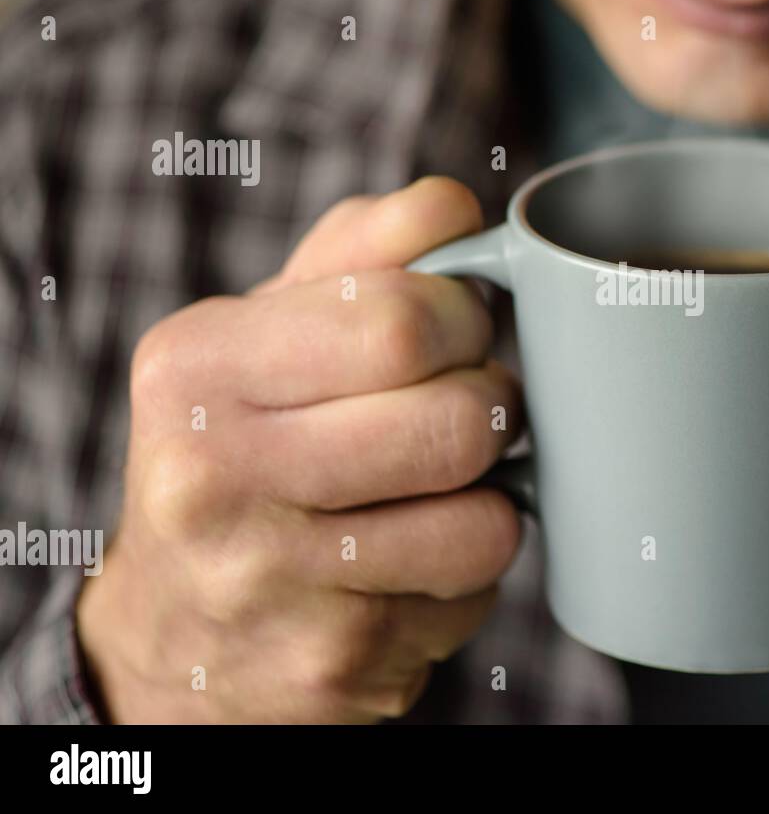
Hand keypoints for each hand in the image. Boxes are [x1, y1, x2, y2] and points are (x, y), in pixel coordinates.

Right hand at [78, 177, 522, 721]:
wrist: (173, 625)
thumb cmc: (240, 445)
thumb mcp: (264, 332)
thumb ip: (360, 252)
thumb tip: (453, 207)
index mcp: (197, 369)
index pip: (403, 321)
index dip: (466, 318)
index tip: (457, 325)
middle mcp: (217, 479)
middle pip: (459, 421)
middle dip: (491, 403)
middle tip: (466, 402)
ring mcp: (276, 587)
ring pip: (487, 520)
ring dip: (489, 496)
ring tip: (436, 485)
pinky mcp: (337, 665)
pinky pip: (477, 596)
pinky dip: (467, 570)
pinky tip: (410, 557)